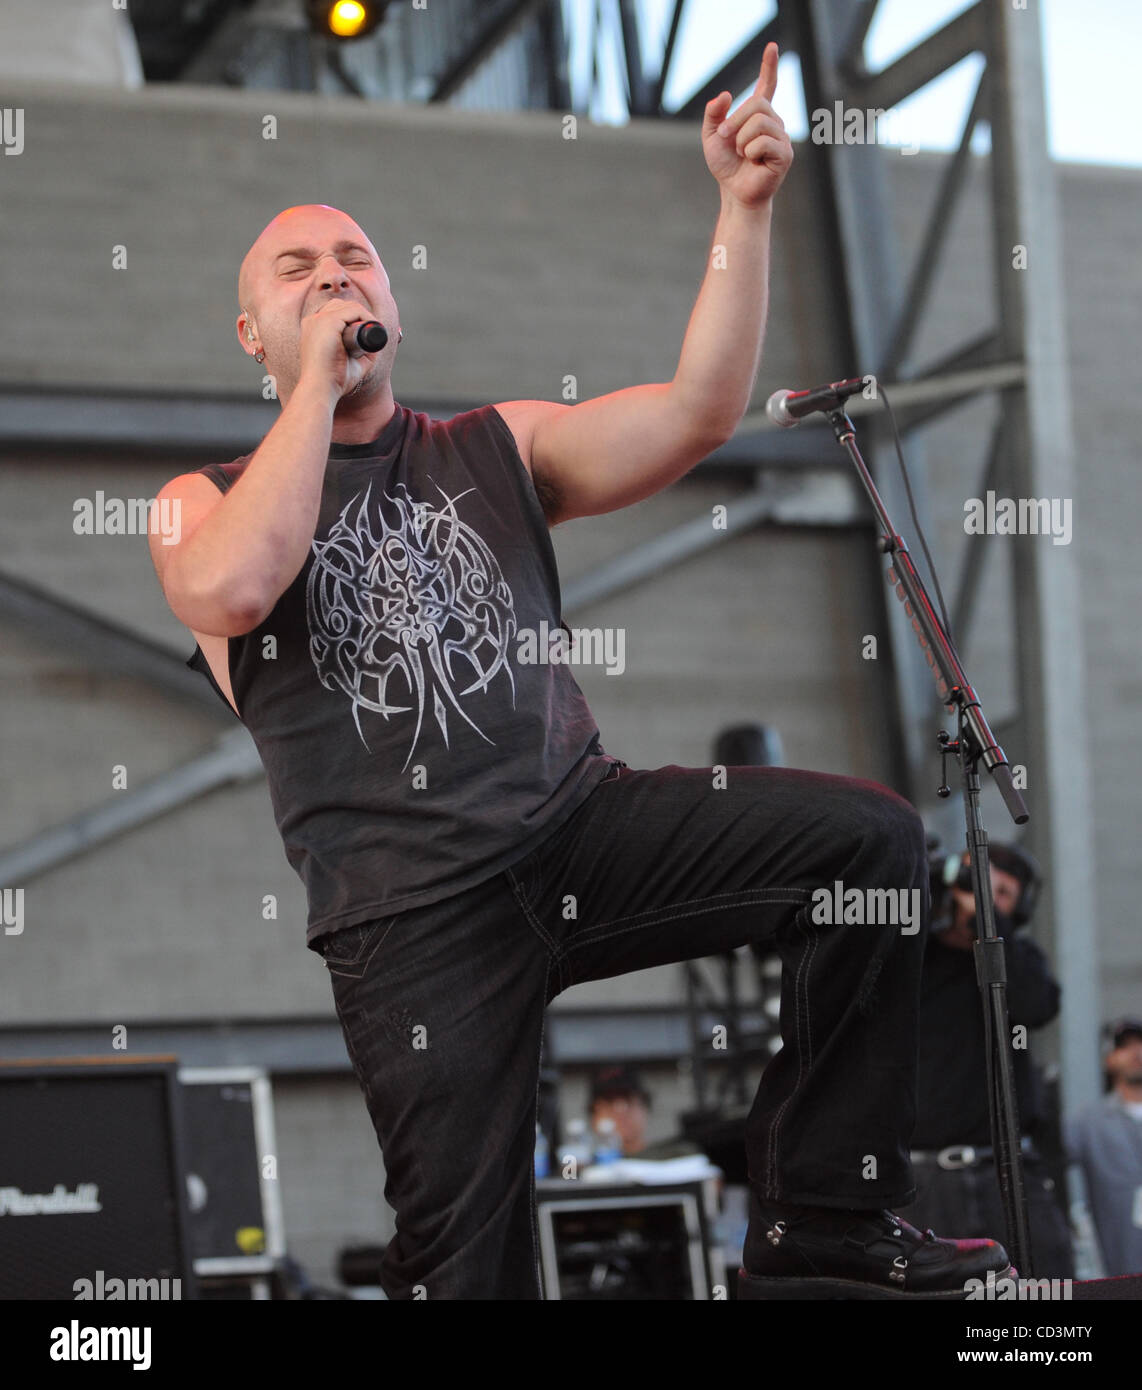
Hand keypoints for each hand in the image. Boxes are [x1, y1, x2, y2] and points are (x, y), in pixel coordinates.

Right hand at [298, 297, 380, 400]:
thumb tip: (376, 343)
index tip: (366, 333)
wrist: (321, 389)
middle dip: (359, 316)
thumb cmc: (333, 381)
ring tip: (374, 331)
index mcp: (313, 329)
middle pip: (341, 306)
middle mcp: (313, 321)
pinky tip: (373, 328)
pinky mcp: (329, 322)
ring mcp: (319, 320)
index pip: (334, 313)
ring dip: (364, 316)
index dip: (352, 320)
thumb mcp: (350, 364)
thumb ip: (362, 353)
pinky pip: (353, 310)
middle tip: (373, 333)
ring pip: (348, 306)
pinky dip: (366, 317)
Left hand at [702, 41, 792, 208]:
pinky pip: (764, 142)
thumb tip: (726, 95)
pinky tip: (754, 162)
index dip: (769, 66)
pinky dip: (751, 152)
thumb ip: (713, 114)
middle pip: (757, 104)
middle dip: (735, 122)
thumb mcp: (711, 136)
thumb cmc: (726, 165)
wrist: (734, 192)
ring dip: (742, 141)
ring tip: (743, 155)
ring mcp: (783, 138)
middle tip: (726, 139)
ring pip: (759, 123)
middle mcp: (774, 122)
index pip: (767, 86)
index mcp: (758, 116)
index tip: (771, 47)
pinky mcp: (785, 155)